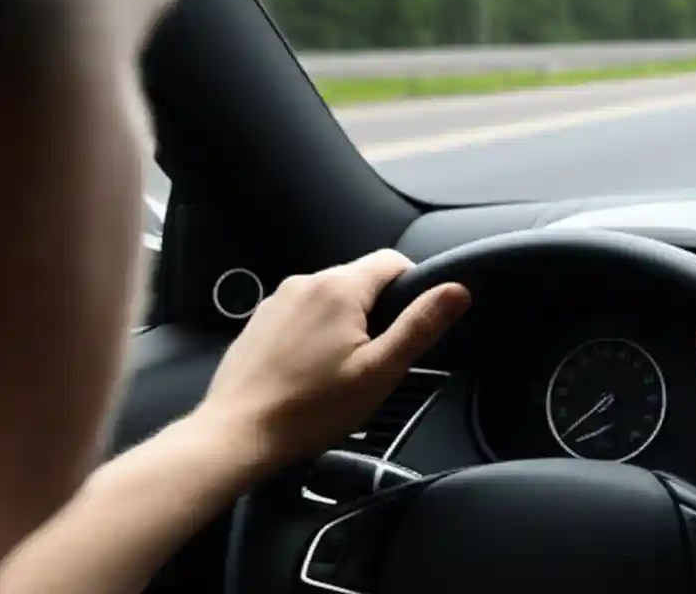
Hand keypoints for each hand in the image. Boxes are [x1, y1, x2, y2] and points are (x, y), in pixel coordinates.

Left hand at [192, 250, 469, 475]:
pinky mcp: (260, 320)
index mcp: (339, 288)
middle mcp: (306, 282)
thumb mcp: (380, 371)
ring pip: (331, 298)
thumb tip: (457, 290)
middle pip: (361, 280)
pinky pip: (302, 314)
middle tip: (377, 361)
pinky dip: (315, 334)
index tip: (412, 326)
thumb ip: (420, 325)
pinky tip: (311, 372)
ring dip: (345, 324)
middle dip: (377, 312)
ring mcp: (278, 300)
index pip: (393, 261)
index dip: (413, 288)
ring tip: (341, 372)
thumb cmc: (310, 410)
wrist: (238, 434)